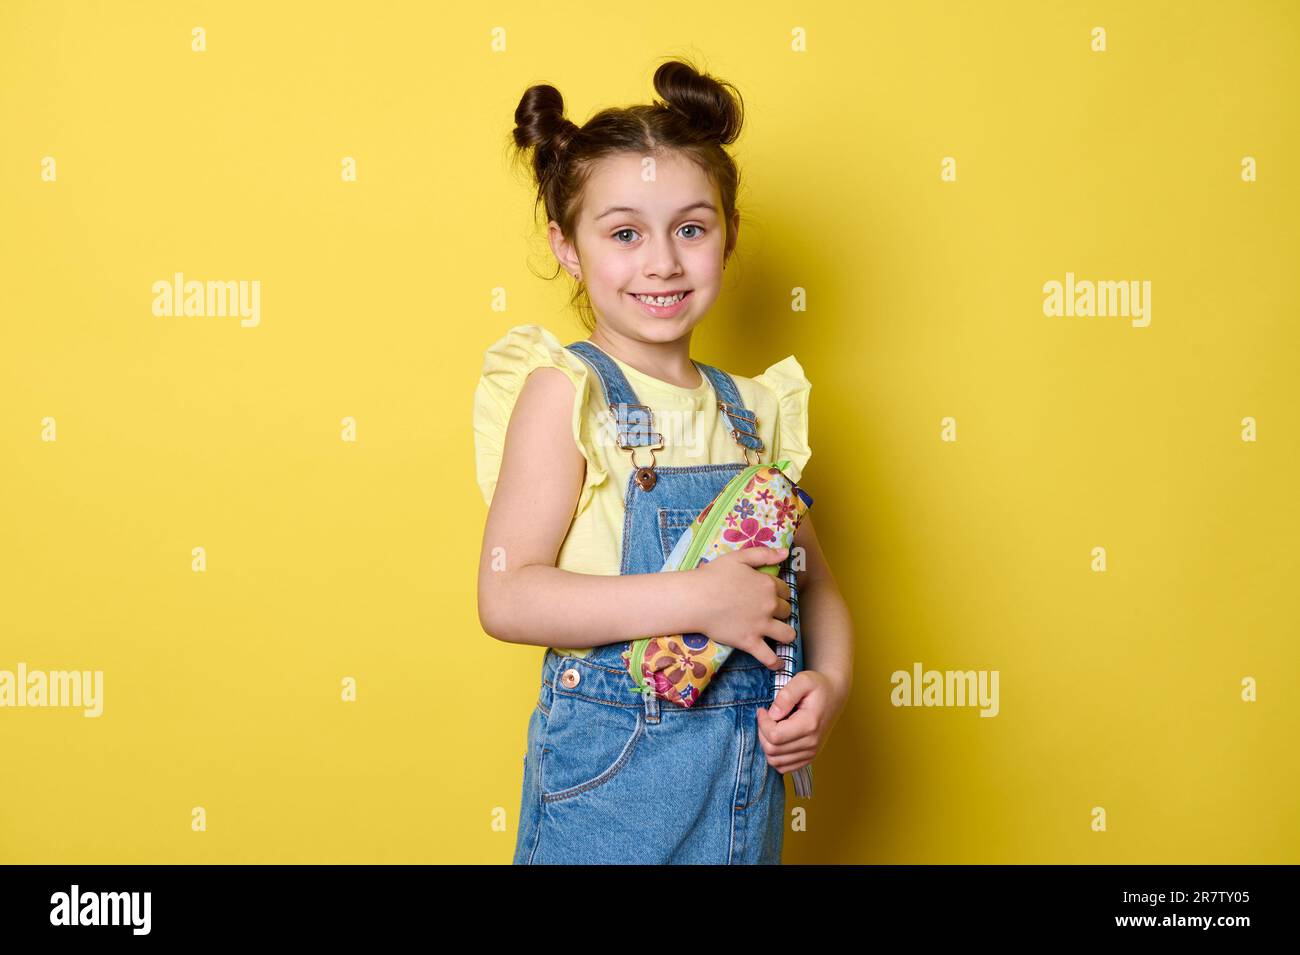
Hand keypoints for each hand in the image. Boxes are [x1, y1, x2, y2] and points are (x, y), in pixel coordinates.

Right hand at [692, 545, 794, 670]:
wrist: (695, 599)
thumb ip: (763, 554)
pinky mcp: (750, 642)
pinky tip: (777, 663)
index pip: (785, 590)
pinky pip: (769, 657)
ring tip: (779, 636)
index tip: (772, 596)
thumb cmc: (713, 576)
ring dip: (786, 635)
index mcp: (768, 585)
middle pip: (787, 611)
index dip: (780, 593)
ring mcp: (761, 626)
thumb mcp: (738, 557)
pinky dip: (776, 662)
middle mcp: (769, 606)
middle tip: (770, 613)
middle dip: (781, 612)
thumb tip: (785, 552)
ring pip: (787, 634)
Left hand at [756, 670, 846, 773]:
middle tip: (766, 717)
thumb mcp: (803, 680)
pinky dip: (774, 755)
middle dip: (762, 732)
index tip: (762, 710)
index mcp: (809, 725)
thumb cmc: (818, 686)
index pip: (774, 736)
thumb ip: (786, 695)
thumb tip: (773, 714)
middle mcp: (811, 743)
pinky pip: (783, 767)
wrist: (834, 695)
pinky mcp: (808, 758)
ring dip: (767, 744)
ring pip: (775, 761)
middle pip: (772, 750)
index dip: (762, 723)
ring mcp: (811, 753)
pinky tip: (777, 738)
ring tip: (772, 726)